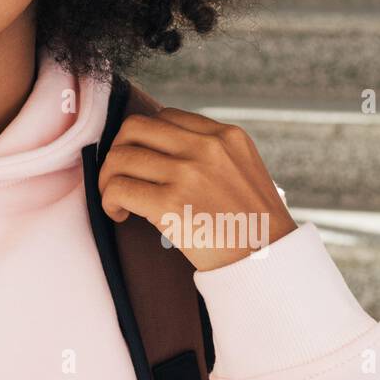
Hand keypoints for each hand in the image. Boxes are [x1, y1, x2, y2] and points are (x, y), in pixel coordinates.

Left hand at [97, 103, 297, 272]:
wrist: (270, 263)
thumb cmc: (252, 224)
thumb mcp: (243, 170)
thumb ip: (210, 153)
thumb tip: (159, 151)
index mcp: (225, 135)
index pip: (165, 117)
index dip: (145, 139)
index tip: (142, 163)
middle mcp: (206, 147)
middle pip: (134, 128)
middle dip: (118, 151)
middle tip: (119, 177)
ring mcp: (188, 173)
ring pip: (120, 156)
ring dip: (109, 178)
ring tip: (118, 200)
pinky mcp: (171, 203)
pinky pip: (119, 188)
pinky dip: (109, 201)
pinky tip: (119, 215)